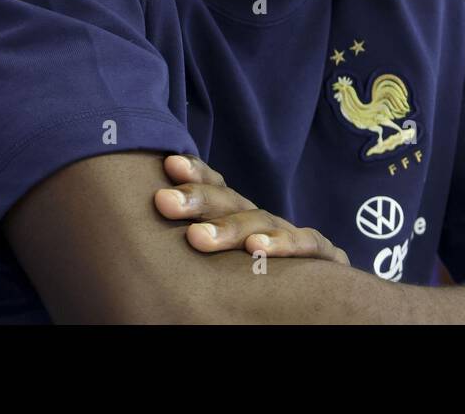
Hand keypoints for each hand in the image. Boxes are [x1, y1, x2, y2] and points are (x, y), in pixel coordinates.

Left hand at [153, 155, 349, 265]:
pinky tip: (259, 249)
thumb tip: (137, 236)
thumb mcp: (227, 261)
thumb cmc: (264, 279)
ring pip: (261, 222)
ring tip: (198, 237)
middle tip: (165, 202)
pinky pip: (307, 244)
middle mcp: (264, 222)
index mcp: (239, 218)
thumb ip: (200, 240)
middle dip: (197, 199)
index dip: (195, 174)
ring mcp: (293, 236)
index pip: (216, 188)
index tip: (169, 165)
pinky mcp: (324, 256)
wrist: (328, 299)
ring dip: (230, 227)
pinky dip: (285, 245)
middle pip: (231, 202)